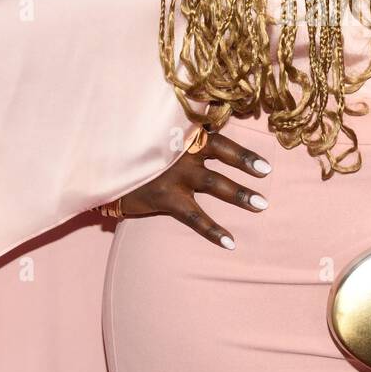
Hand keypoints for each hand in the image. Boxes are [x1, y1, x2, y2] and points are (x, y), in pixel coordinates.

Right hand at [118, 128, 270, 249]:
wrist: (103, 170)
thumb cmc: (135, 153)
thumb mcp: (157, 137)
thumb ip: (181, 135)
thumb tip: (208, 128)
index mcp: (184, 136)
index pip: (220, 139)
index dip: (243, 151)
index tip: (265, 164)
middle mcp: (182, 151)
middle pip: (222, 157)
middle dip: (247, 167)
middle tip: (267, 175)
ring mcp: (174, 174)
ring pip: (214, 184)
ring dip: (239, 194)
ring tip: (261, 205)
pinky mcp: (164, 197)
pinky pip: (195, 216)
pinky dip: (213, 230)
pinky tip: (230, 243)